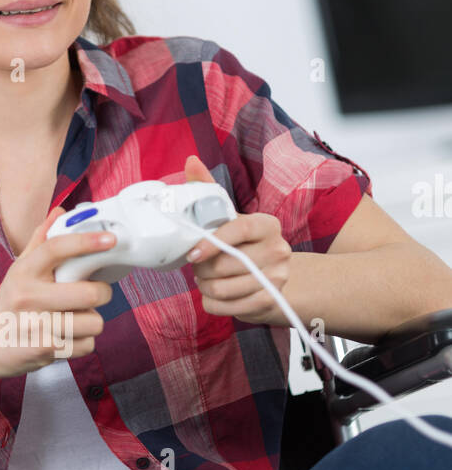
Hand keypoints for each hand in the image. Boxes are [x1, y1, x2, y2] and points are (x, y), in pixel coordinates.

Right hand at [0, 206, 115, 375]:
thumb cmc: (12, 302)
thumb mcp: (20, 270)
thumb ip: (40, 242)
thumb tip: (61, 212)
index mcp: (24, 271)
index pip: (56, 248)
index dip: (87, 241)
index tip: (111, 239)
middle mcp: (28, 297)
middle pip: (89, 292)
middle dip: (102, 293)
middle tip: (96, 293)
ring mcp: (36, 325)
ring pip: (94, 321)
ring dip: (92, 320)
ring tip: (76, 318)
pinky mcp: (45, 350)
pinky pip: (88, 344)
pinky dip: (84, 342)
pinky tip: (68, 337)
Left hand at [180, 156, 290, 324]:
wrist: (277, 276)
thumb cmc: (245, 244)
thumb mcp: (230, 217)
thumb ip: (208, 190)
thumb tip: (190, 161)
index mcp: (267, 224)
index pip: (237, 230)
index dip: (210, 243)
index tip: (192, 254)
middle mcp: (278, 250)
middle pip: (224, 265)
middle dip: (202, 269)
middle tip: (199, 266)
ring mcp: (277, 278)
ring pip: (222, 289)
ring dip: (204, 287)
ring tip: (206, 279)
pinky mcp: (270, 303)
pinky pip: (225, 308)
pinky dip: (211, 303)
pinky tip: (213, 294)